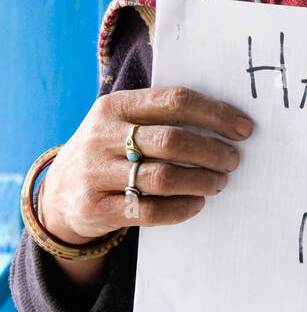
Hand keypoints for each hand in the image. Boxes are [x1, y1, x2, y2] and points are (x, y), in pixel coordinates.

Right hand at [39, 87, 254, 246]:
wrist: (57, 195)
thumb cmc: (108, 151)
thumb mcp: (121, 123)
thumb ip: (160, 117)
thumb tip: (226, 121)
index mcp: (114, 106)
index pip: (174, 100)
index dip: (215, 114)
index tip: (243, 128)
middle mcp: (101, 136)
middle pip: (172, 140)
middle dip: (211, 151)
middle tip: (233, 160)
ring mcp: (95, 173)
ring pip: (163, 177)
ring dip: (201, 180)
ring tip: (219, 182)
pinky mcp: (96, 208)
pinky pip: (149, 211)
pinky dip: (180, 209)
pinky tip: (196, 204)